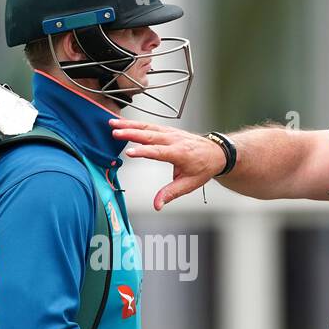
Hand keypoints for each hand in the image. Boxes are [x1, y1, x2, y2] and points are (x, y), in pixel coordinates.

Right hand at [110, 119, 225, 210]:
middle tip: (115, 132)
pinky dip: (136, 123)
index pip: (158, 152)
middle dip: (131, 133)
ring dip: (129, 125)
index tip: (128, 152)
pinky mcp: (168, 130)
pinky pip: (150, 125)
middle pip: (149, 135)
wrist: (216, 153)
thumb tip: (157, 205)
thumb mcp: (189, 184)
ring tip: (113, 123)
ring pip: (147, 127)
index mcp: (179, 153)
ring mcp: (170, 133)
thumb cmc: (203, 168)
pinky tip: (123, 123)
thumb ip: (171, 193)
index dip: (143, 152)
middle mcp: (174, 140)